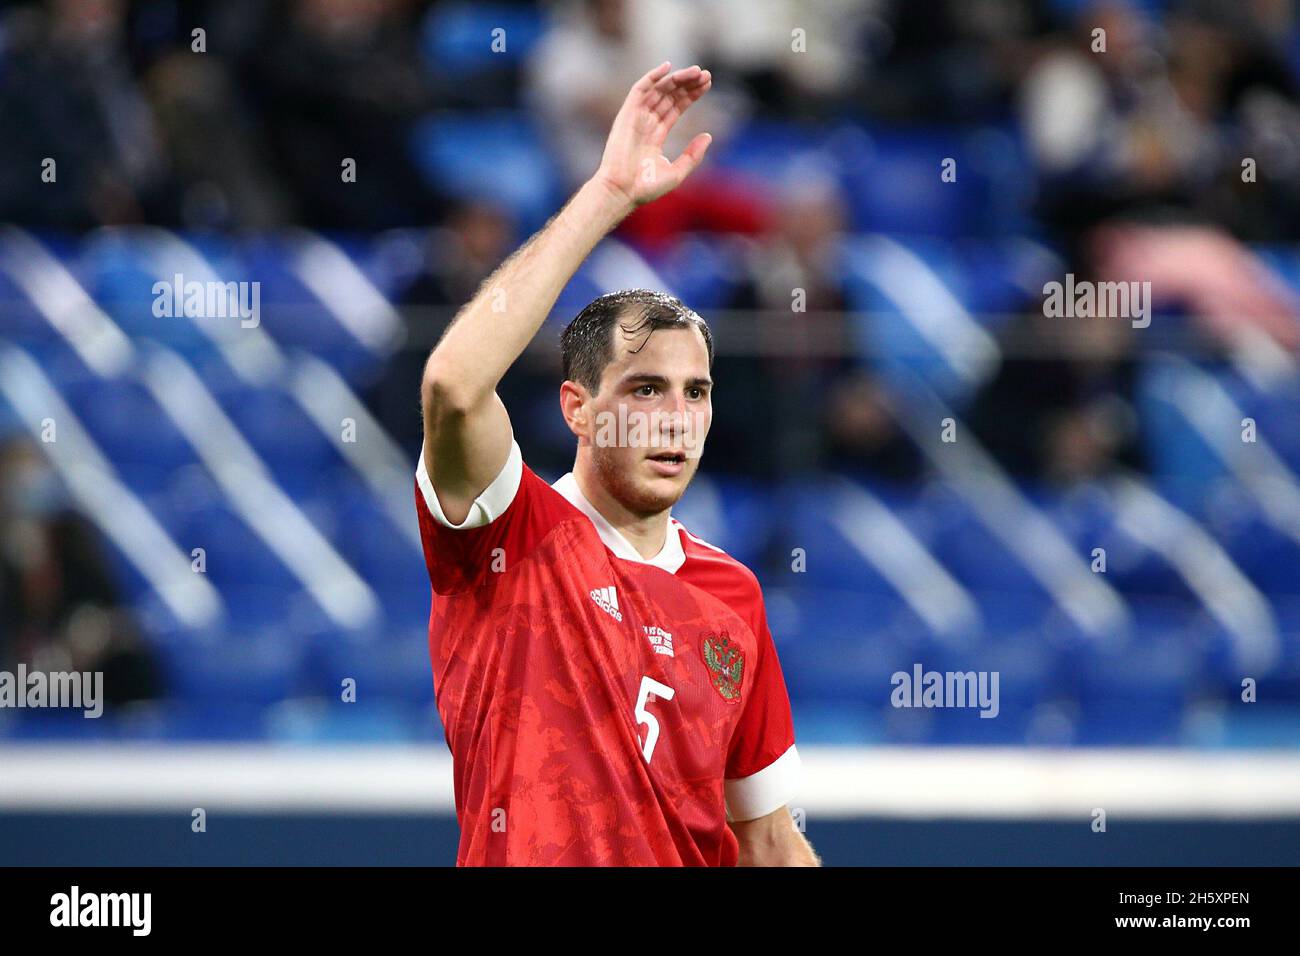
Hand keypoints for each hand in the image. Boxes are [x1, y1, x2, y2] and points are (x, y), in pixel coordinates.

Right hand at [592, 62, 712, 209]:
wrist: (622, 192)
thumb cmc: (646, 187)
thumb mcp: (677, 172)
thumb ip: (693, 155)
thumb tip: (708, 135)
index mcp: (655, 135)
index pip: (675, 108)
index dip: (690, 95)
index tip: (707, 84)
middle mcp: (645, 123)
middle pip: (669, 96)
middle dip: (687, 84)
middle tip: (706, 74)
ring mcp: (635, 118)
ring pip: (658, 90)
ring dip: (676, 78)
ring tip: (696, 71)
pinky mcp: (626, 115)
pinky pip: (639, 90)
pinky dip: (652, 77)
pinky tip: (667, 67)